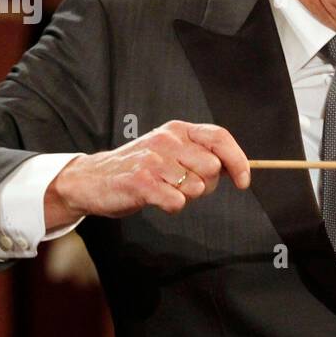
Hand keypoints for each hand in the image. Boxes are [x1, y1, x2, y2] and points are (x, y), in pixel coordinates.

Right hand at [44, 121, 250, 227]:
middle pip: (212, 168)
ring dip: (185, 197)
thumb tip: (234, 169)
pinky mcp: (141, 181)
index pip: (220, 137)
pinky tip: (155, 199)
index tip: (243, 182)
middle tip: (183, 186)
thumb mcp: (169, 152)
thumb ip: (199, 155)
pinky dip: (171, 206)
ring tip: (163, 189)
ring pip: (196, 188)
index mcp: (177, 130)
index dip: (238, 160)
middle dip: (206, 185)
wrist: (92, 179)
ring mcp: (153, 159)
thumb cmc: (138, 169)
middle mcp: (167, 139)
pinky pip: (177, 202)